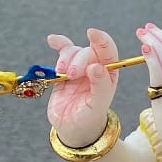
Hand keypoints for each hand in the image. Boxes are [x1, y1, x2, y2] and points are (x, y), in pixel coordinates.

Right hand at [46, 28, 118, 146]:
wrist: (72, 127)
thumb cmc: (89, 117)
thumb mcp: (97, 105)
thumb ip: (100, 86)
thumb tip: (96, 66)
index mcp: (109, 74)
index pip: (108, 51)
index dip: (101, 40)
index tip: (91, 33)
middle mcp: (96, 67)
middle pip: (87, 51)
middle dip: (78, 59)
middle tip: (71, 75)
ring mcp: (79, 67)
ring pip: (73, 51)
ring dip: (66, 59)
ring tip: (62, 74)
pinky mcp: (64, 69)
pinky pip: (62, 51)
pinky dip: (58, 44)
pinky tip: (52, 40)